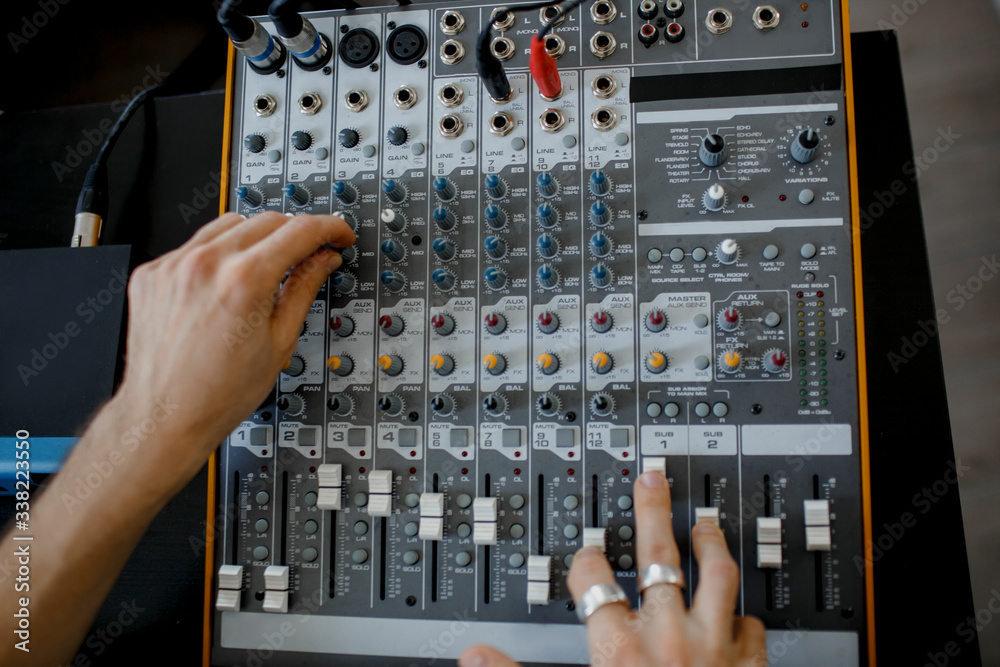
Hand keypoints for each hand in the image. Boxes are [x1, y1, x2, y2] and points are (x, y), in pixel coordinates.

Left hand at [114, 211, 353, 490]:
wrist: (165, 416)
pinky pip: (195, 244)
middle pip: (267, 220)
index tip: (338, 235)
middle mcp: (205, 264)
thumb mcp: (280, 341)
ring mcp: (174, 265)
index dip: (329, 228)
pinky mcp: (153, 273)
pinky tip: (226, 281)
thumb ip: (304, 289)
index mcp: (244, 281)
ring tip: (266, 267)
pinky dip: (218, 254)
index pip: (300, 231)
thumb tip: (322, 260)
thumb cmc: (218, 394)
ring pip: (229, 224)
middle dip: (296, 232)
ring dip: (257, 236)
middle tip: (310, 253)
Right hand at [460, 471, 765, 666]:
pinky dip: (745, 617)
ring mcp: (712, 650)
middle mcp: (667, 638)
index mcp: (618, 647)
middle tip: (653, 479)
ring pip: (716, 577)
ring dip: (709, 545)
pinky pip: (751, 630)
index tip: (588, 553)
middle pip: (659, 556)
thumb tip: (474, 657)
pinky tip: (741, 610)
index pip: (595, 579)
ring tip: (705, 521)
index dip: (588, 560)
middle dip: (652, 512)